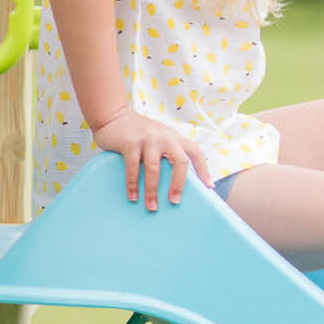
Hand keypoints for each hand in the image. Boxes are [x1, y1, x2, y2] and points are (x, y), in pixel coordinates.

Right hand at [90, 109, 210, 209]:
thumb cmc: (139, 133)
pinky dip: (133, 184)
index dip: (204, 169)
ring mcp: (148, 139)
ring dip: (152, 190)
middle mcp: (166, 137)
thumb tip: (174, 183)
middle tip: (175, 201)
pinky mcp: (131, 142)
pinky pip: (133, 167)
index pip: (196, 153)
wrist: (114, 116)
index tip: (208, 186)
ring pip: (155, 168)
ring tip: (152, 206)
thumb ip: (167, 153)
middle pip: (180, 162)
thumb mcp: (159, 138)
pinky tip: (133, 196)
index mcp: (175, 138)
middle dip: (178, 184)